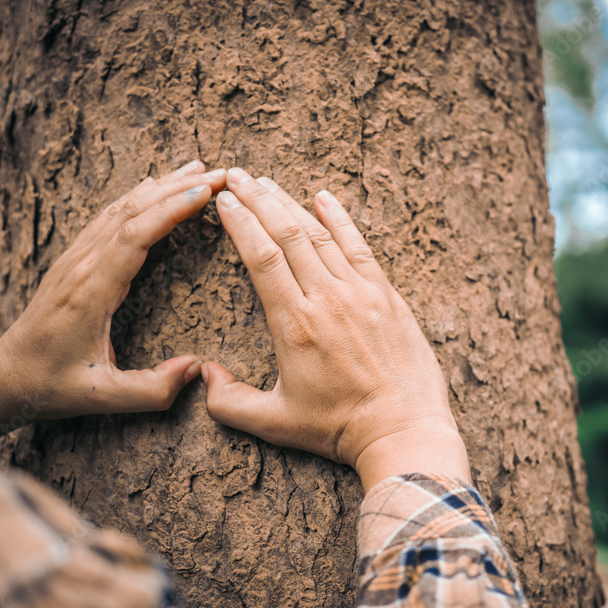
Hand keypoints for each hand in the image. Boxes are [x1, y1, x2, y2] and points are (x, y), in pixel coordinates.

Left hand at [0, 162, 226, 421]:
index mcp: (90, 293)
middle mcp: (81, 267)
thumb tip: (196, 368)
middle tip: (218, 173)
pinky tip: (154, 186)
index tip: (206, 192)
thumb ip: (151, 389)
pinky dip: (137, 197)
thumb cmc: (52, 386)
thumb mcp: (102, 398)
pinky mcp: (72, 260)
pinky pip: (108, 218)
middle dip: (177, 187)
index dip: (171, 210)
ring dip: (160, 186)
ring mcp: (74, 259)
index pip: (134, 236)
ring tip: (196, 170)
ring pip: (119, 208)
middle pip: (131, 211)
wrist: (3, 377)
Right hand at [202, 168, 470, 489]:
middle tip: (236, 177)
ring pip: (320, 235)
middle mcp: (327, 300)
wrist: (403, 430)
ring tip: (267, 182)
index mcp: (295, 325)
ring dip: (291, 204)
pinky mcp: (387, 296)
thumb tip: (204, 375)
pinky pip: (360, 247)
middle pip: (287, 235)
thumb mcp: (275, 423)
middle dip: (258, 201)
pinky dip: (341, 220)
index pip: (262, 258)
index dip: (240, 224)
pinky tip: (324, 198)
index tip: (223, 201)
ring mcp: (361, 294)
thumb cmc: (338, 429)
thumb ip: (230, 401)